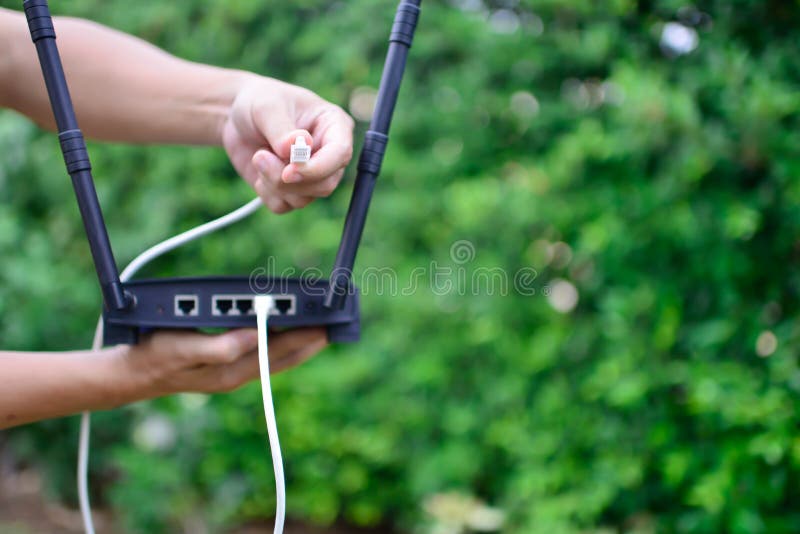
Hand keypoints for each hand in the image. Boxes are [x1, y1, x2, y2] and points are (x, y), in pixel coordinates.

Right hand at [121, 328, 326, 397]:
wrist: (131, 375)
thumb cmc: (153, 357)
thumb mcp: (181, 348)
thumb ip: (217, 345)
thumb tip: (253, 336)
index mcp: (231, 370)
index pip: (278, 351)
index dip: (304, 336)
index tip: (326, 322)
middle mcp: (237, 374)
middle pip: (284, 356)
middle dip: (311, 340)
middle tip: (336, 323)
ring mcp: (233, 372)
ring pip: (276, 358)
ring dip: (300, 342)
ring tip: (321, 327)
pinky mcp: (226, 366)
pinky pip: (264, 356)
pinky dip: (281, 344)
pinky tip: (286, 334)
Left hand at [222, 76, 354, 213]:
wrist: (237, 118)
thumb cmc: (259, 102)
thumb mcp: (266, 106)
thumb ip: (282, 129)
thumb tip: (297, 148)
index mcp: (334, 126)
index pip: (340, 154)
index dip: (318, 167)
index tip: (288, 171)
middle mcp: (329, 154)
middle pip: (325, 184)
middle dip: (291, 180)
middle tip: (260, 157)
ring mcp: (312, 174)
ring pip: (304, 198)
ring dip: (274, 184)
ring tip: (258, 157)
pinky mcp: (293, 189)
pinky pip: (284, 205)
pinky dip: (267, 193)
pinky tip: (259, 170)